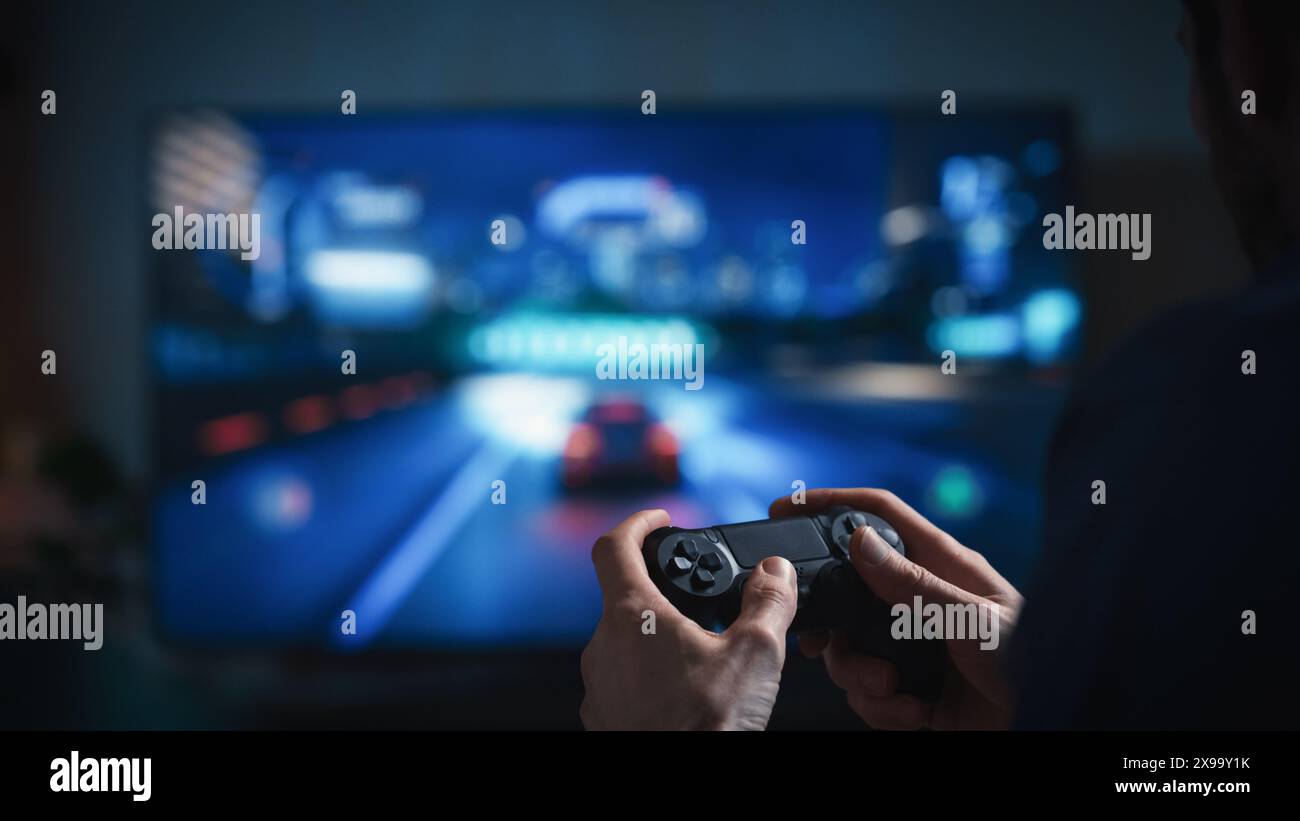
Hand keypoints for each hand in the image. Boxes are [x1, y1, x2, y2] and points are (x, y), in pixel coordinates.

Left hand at [580, 509, 798, 729]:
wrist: (677, 794)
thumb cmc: (705, 727)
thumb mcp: (756, 654)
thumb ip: (768, 602)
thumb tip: (776, 573)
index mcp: (630, 615)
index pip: (614, 545)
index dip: (638, 523)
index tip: (660, 519)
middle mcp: (602, 646)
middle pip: (625, 597)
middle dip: (664, 595)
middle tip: (702, 604)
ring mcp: (598, 686)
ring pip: (625, 644)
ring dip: (658, 640)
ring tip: (703, 656)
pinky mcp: (603, 719)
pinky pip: (623, 683)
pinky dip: (651, 678)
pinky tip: (687, 694)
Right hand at [771, 488, 1022, 729]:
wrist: (1054, 724)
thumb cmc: (1037, 663)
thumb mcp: (972, 618)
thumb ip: (914, 584)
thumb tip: (859, 541)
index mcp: (941, 565)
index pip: (879, 516)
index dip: (832, 503)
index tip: (786, 508)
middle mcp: (921, 600)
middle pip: (846, 592)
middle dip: (832, 626)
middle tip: (820, 642)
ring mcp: (912, 645)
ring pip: (848, 648)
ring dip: (860, 676)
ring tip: (894, 691)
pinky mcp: (910, 687)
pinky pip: (867, 692)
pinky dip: (881, 708)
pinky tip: (915, 713)